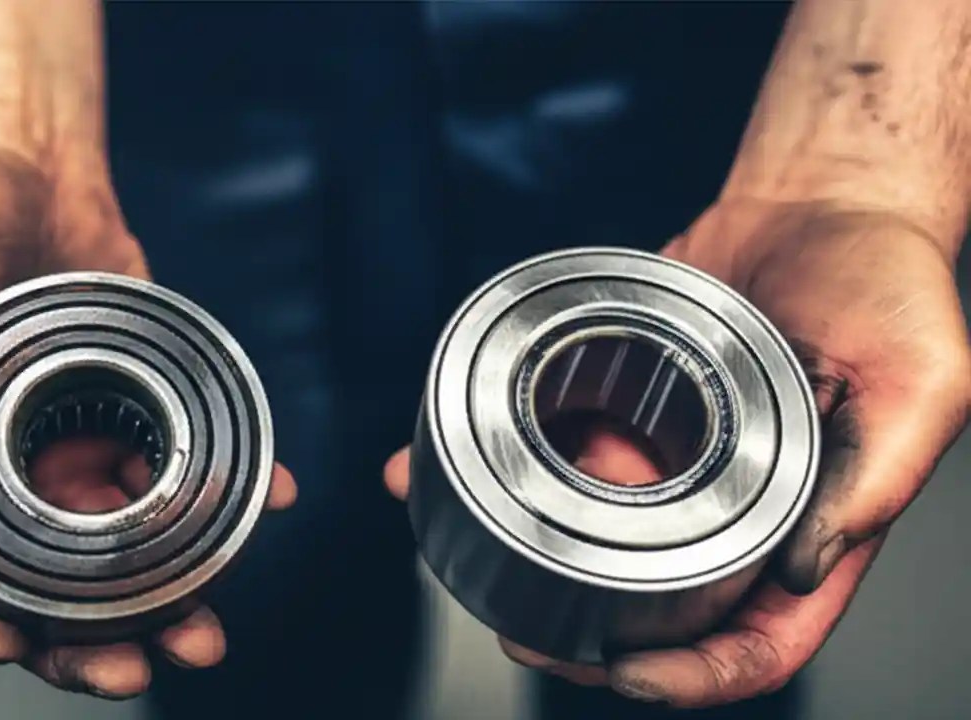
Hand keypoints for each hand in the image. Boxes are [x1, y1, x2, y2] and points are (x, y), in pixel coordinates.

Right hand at [0, 134, 297, 699]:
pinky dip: (217, 501)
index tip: (8, 644)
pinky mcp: (117, 416)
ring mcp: (49, 451)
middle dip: (75, 644)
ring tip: (205, 626)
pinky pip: (165, 476)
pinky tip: (264, 503)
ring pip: (100, 556)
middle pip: (17, 589)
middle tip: (137, 665)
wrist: (16, 155)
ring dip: (156, 600)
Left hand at [384, 198, 968, 706]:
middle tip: (527, 633)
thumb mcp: (921, 384)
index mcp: (811, 524)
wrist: (824, 200)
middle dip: (590, 634)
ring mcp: (673, 456)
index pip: (756, 637)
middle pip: (661, 605)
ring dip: (532, 549)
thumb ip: (872, 481)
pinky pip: (563, 444)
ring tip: (475, 548)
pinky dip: (509, 458)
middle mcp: (732, 505)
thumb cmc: (889, 287)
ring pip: (595, 531)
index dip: (694, 673)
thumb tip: (800, 572)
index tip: (627, 672)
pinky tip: (451, 458)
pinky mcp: (627, 402)